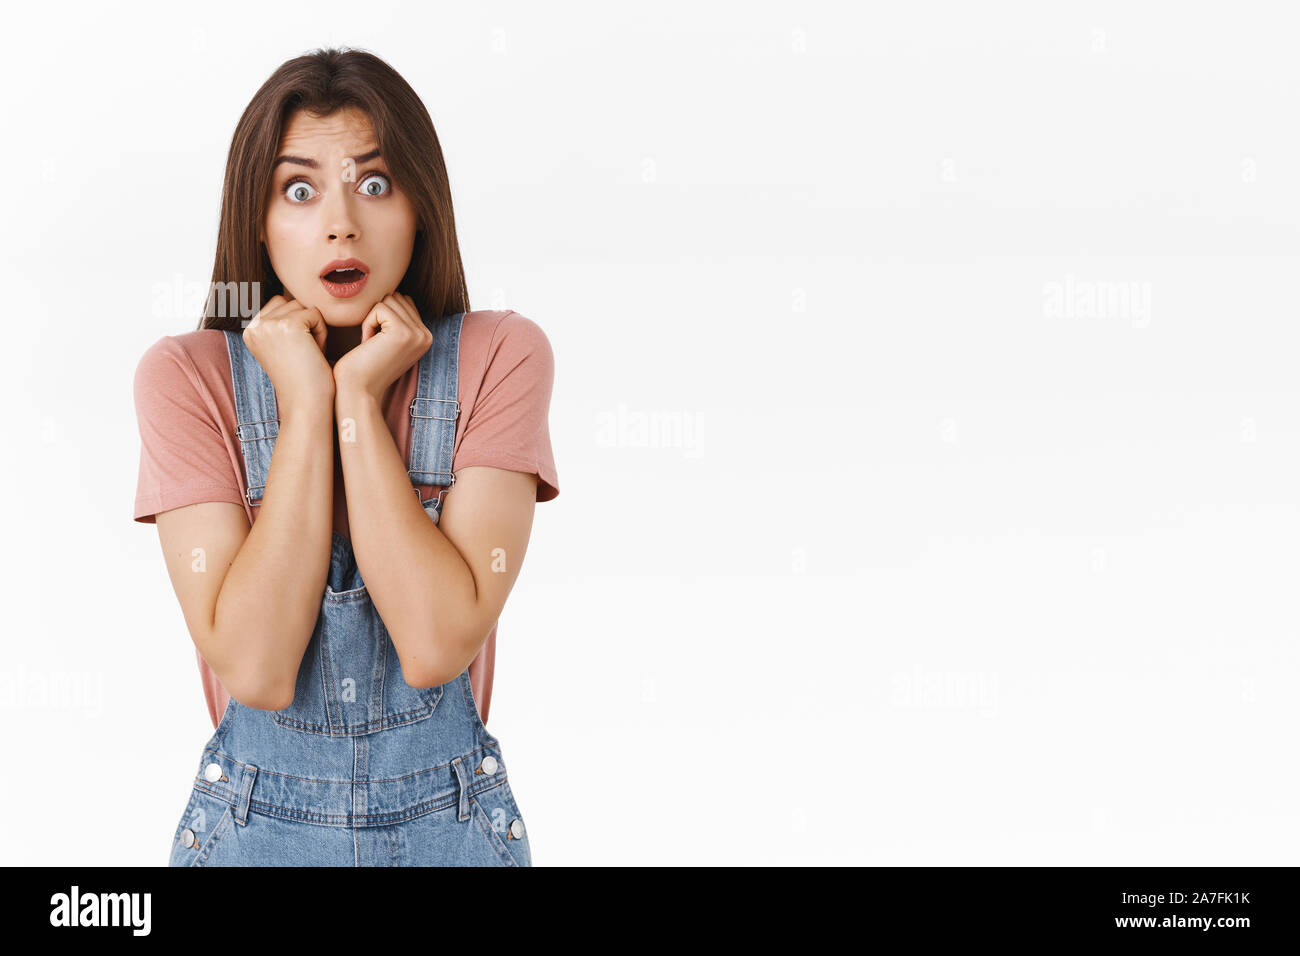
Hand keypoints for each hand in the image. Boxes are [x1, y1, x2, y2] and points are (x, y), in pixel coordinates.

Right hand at [242, 294, 332, 415]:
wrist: (306, 403)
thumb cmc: (302, 378)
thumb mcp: (284, 346)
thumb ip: (281, 322)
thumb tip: (290, 296)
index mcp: (250, 330)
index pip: (279, 303)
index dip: (296, 324)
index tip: (294, 352)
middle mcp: (255, 326)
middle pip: (291, 302)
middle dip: (305, 325)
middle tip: (303, 354)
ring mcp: (269, 325)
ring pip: (304, 307)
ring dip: (314, 328)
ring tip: (307, 354)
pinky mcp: (288, 325)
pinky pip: (316, 314)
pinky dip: (322, 334)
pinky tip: (314, 354)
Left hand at [331, 293, 431, 402]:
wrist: (358, 391)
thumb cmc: (364, 365)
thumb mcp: (388, 341)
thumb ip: (398, 319)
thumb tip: (398, 294)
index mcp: (425, 337)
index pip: (403, 302)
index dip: (383, 317)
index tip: (378, 343)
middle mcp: (426, 335)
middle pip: (396, 298)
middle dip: (378, 316)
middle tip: (374, 344)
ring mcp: (417, 334)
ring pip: (388, 300)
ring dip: (372, 319)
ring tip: (371, 344)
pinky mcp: (402, 332)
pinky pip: (379, 308)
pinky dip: (367, 324)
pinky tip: (368, 344)